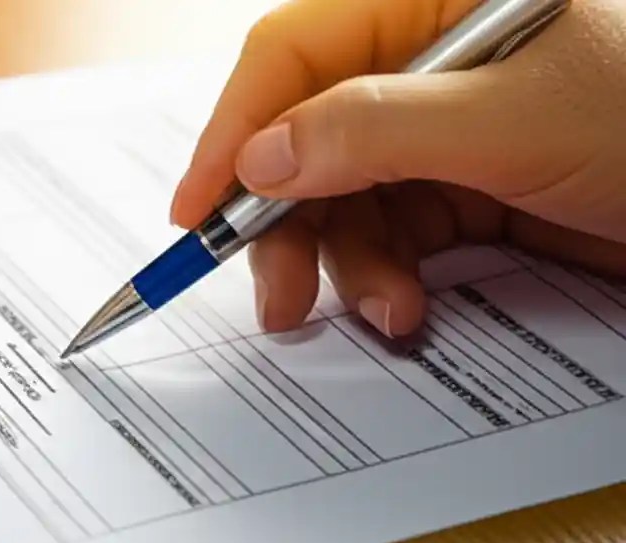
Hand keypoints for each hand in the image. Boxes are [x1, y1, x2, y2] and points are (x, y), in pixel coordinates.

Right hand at [171, 0, 625, 338]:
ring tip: (385, 316)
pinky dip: (389, 280)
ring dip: (348, 267)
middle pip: (307, 138)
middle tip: (275, 294)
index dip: (234, 130)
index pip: (295, 54)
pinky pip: (393, 236)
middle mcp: (429, 59)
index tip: (197, 209)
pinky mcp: (470, 191)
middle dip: (289, 223)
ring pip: (344, 200)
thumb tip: (261, 157)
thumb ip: (376, 129)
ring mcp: (447, 130)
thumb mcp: (518, 117)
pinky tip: (409, 311)